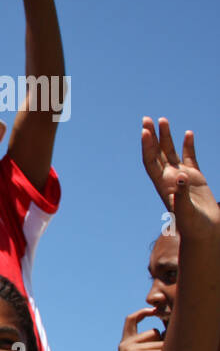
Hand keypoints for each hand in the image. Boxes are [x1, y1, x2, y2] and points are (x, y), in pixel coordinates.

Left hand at [142, 118, 218, 237]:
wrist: (204, 231)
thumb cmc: (192, 225)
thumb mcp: (185, 211)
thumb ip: (182, 194)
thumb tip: (182, 177)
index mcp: (162, 184)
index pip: (150, 161)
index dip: (147, 147)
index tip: (144, 132)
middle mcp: (169, 178)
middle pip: (157, 153)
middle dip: (151, 136)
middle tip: (146, 119)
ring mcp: (181, 176)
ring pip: (171, 152)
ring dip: (166, 136)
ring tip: (162, 120)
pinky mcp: (195, 177)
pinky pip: (190, 157)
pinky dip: (188, 145)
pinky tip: (187, 133)